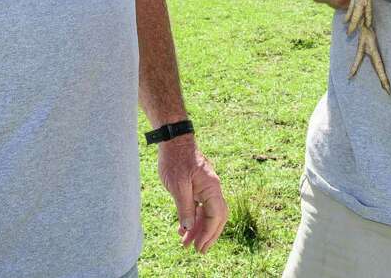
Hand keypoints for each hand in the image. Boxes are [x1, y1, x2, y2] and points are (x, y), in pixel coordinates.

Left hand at [157, 135, 226, 252]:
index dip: (209, 233)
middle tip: (198, 250)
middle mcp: (213, 188)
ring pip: (208, 213)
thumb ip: (185, 207)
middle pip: (217, 217)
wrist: (174, 141)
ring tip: (186, 244)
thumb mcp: (178, 185)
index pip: (216, 215)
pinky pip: (200, 207)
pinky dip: (194, 219)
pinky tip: (184, 228)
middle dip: (208, 235)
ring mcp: (206, 188)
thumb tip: (189, 227)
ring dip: (199, 229)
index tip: (199, 246)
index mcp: (211, 187)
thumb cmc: (176, 159)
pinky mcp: (198, 187)